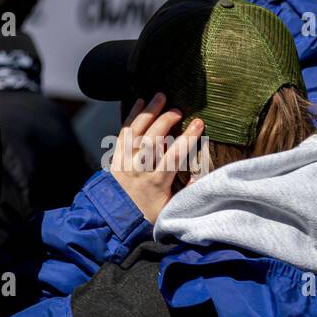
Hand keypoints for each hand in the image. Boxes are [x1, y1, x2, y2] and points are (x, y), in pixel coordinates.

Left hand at [109, 94, 204, 223]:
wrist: (115, 219)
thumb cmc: (148, 214)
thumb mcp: (171, 210)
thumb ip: (186, 194)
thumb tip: (201, 177)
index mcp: (156, 182)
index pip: (174, 156)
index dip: (187, 138)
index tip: (198, 123)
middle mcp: (139, 169)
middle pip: (153, 139)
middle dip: (166, 120)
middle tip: (178, 110)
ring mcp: (125, 161)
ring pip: (136, 131)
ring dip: (148, 112)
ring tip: (160, 96)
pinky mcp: (116, 156)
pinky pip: (123, 132)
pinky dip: (131, 116)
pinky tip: (139, 102)